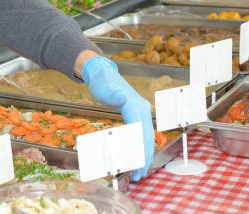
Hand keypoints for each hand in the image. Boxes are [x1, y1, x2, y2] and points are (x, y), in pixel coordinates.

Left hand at [82, 56, 153, 180]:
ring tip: (139, 172)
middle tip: (138, 175)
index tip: (138, 163)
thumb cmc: (102, 81)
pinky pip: (141, 135)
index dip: (139, 148)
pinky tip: (137, 158)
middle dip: (144, 157)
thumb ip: (112, 93)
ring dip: (144, 156)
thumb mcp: (103, 86)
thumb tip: (122, 97)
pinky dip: (140, 148)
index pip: (140, 130)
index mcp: (135, 105)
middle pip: (146, 137)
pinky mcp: (137, 115)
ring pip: (146, 138)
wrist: (102, 73)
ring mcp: (141, 113)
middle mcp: (142, 110)